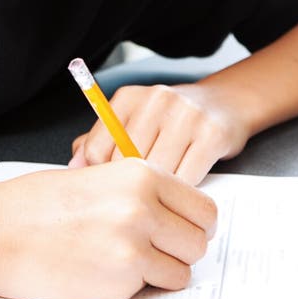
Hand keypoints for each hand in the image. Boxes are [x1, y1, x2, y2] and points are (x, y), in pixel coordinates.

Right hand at [0, 159, 216, 298]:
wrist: (1, 231)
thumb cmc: (41, 205)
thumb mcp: (99, 178)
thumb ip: (140, 192)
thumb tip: (177, 214)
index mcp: (141, 173)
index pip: (201, 205)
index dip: (195, 223)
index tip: (183, 232)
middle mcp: (144, 202)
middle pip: (201, 237)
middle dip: (184, 249)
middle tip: (159, 252)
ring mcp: (135, 239)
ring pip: (186, 266)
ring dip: (166, 270)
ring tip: (130, 262)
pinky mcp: (123, 273)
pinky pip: (160, 285)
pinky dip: (144, 286)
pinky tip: (112, 272)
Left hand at [69, 82, 249, 184]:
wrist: (223, 104)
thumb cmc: (169, 121)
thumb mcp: (131, 121)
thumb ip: (99, 141)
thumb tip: (74, 170)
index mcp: (128, 98)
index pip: (98, 149)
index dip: (101, 178)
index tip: (110, 191)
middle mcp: (156, 100)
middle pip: (127, 163)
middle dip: (130, 188)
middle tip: (136, 200)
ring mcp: (185, 115)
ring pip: (158, 173)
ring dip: (159, 191)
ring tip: (160, 194)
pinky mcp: (211, 133)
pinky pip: (187, 177)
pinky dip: (182, 190)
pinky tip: (181, 187)